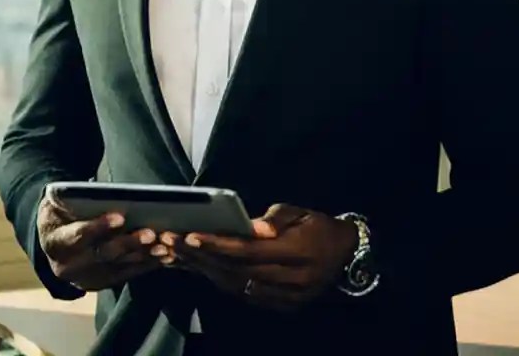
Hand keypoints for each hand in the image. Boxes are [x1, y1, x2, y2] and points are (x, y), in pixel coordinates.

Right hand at [36, 192, 169, 291]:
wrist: (52, 243)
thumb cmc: (60, 214)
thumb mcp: (58, 204)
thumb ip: (73, 200)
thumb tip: (102, 192)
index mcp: (56, 241)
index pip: (78, 235)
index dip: (99, 227)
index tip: (120, 217)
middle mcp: (68, 266)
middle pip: (102, 254)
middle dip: (128, 243)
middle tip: (150, 233)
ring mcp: (85, 278)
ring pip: (118, 266)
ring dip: (142, 256)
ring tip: (163, 246)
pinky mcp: (100, 283)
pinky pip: (126, 275)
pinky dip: (145, 265)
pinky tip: (163, 256)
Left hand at [167, 204, 357, 311]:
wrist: (346, 255)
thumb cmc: (318, 226)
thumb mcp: (301, 211)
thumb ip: (275, 219)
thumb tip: (252, 227)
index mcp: (297, 252)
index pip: (249, 251)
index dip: (218, 245)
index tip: (191, 235)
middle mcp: (291, 280)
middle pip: (237, 271)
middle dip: (202, 258)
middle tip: (172, 243)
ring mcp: (287, 297)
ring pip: (237, 286)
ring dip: (205, 272)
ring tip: (178, 255)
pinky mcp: (283, 306)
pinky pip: (245, 295)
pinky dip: (220, 282)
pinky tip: (201, 269)